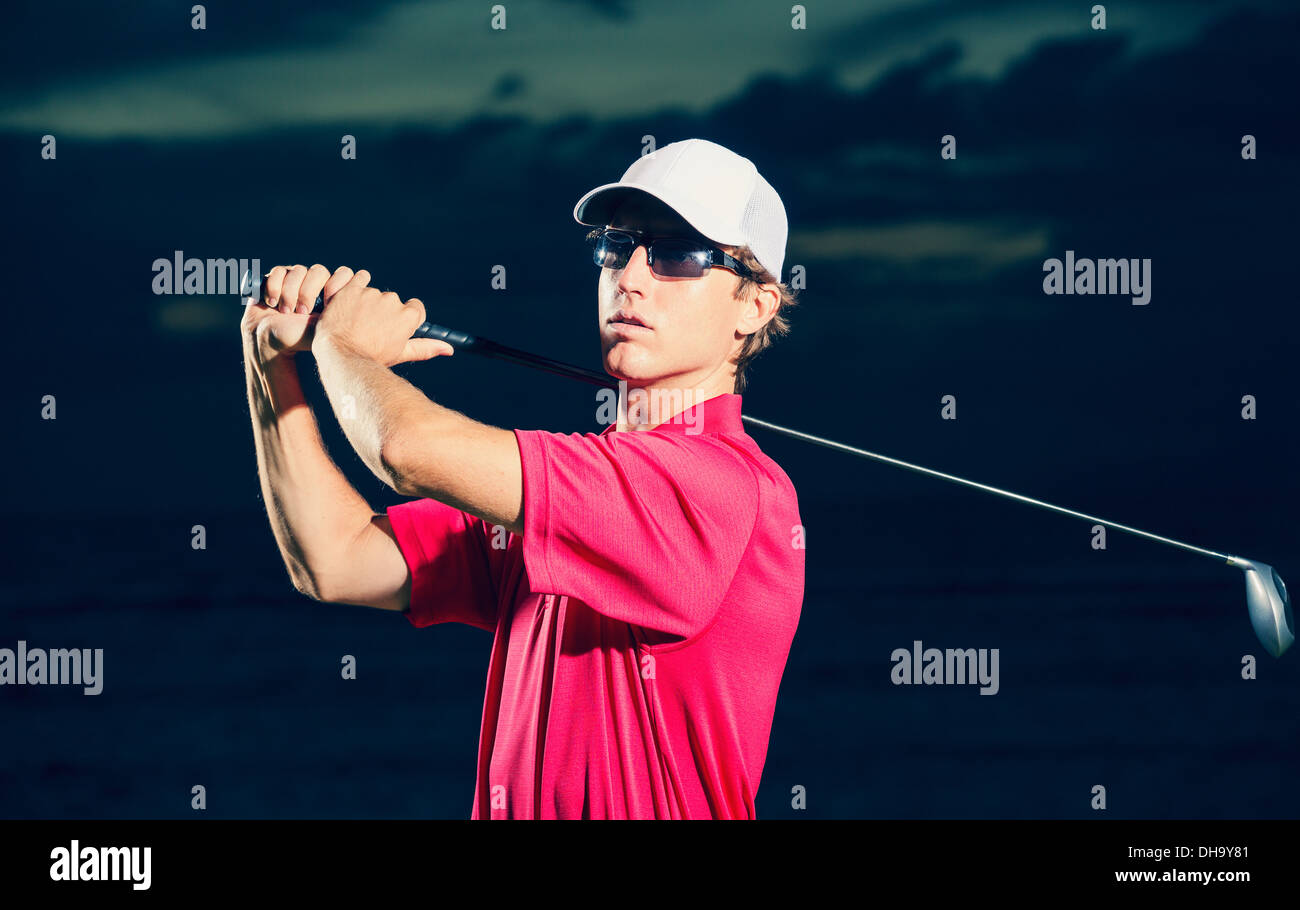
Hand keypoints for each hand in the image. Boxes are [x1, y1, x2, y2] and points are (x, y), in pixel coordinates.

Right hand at [241, 264, 360, 361]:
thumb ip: (347, 318)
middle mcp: (315, 283)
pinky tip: (273, 302)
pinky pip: (278, 271)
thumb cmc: (301, 339)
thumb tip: (372, 313)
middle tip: (302, 312)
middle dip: (308, 292)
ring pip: (297, 270)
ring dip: (290, 292)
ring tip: (286, 312)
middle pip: (318, 270)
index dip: (336, 284)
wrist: (271, 341)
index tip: (328, 303)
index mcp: (331, 292)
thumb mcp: (329, 330)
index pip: (343, 273)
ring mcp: (296, 279)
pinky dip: (275, 286)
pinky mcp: (276, 278)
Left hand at [312, 271, 452, 366]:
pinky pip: (355, 279)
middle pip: (391, 301)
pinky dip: (352, 288)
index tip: (392, 327)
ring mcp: (371, 293)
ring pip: (372, 292)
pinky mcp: (351, 288)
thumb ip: (425, 347)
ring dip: (365, 301)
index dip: (403, 319)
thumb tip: (448, 349)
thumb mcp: (400, 354)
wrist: (340, 356)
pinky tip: (347, 304)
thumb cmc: (371, 358)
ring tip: (354, 321)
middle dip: (381, 312)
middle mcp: (392, 301)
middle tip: (368, 329)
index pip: (414, 308)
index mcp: (407, 316)